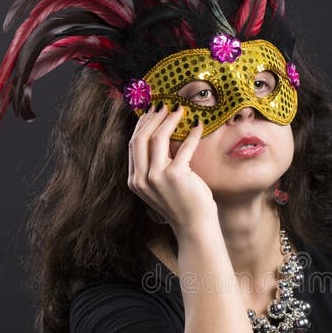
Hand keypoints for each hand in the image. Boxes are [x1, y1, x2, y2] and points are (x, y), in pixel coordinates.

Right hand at [127, 102, 217, 233]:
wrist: (194, 227)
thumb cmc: (181, 204)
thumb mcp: (161, 185)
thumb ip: (155, 166)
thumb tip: (159, 136)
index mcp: (134, 180)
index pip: (133, 145)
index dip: (142, 124)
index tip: (151, 111)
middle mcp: (141, 178)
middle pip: (140, 138)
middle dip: (152, 117)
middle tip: (165, 105)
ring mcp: (157, 177)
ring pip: (157, 138)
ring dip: (169, 120)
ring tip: (180, 110)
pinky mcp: (176, 176)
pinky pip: (183, 147)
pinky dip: (192, 134)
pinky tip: (198, 126)